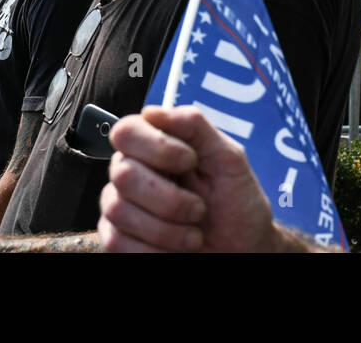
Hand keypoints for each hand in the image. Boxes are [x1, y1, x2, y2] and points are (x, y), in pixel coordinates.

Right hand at [98, 105, 279, 252]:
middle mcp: (132, 172)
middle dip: (170, 198)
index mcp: (154, 146)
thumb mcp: (228, 158)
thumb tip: (153, 111)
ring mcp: (121, 206)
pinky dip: (154, 250)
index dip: (157, 147)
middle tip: (199, 208)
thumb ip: (194, 126)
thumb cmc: (236, 203)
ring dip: (166, 229)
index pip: (127, 131)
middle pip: (122, 173)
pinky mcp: (117, 239)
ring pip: (119, 210)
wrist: (243, 248)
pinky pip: (117, 242)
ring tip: (192, 234)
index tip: (190, 161)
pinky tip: (175, 248)